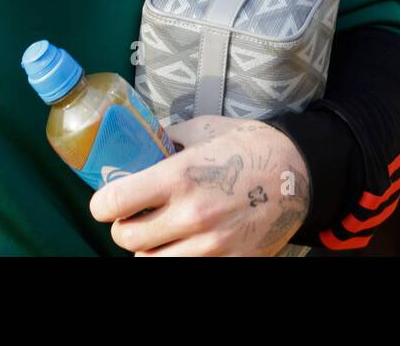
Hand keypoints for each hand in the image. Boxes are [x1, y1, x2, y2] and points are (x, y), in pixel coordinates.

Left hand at [89, 114, 310, 255]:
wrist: (298, 173)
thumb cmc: (249, 145)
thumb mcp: (202, 130)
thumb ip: (168, 139)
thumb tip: (142, 143)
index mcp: (179, 176)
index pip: (116, 203)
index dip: (101, 204)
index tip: (103, 202)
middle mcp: (191, 215)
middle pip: (127, 238)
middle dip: (122, 227)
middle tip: (130, 217)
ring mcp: (211, 245)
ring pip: (151, 261)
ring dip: (146, 248)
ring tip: (155, 233)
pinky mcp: (230, 262)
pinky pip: (185, 270)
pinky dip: (175, 258)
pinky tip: (180, 244)